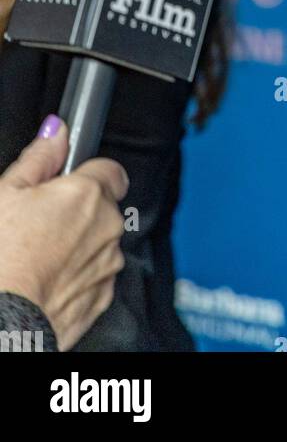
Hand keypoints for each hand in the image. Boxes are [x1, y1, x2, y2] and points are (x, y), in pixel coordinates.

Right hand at [0, 114, 128, 350]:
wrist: (4, 322)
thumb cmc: (1, 259)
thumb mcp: (7, 193)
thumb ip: (39, 157)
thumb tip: (55, 130)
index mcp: (88, 194)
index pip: (110, 170)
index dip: (88, 174)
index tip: (68, 184)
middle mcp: (107, 227)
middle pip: (105, 207)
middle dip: (81, 211)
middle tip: (42, 224)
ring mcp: (108, 264)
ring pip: (101, 243)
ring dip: (81, 245)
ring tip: (42, 256)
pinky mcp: (103, 297)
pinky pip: (97, 276)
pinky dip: (79, 276)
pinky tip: (49, 280)